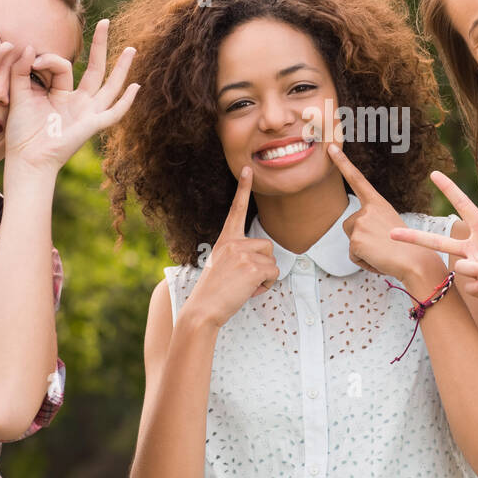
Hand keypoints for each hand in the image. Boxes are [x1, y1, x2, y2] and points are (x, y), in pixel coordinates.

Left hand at [1, 19, 138, 174]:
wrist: (25, 158)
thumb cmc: (21, 132)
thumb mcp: (18, 94)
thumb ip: (21, 70)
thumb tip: (29, 47)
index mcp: (62, 94)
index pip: (65, 66)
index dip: (50, 58)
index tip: (32, 59)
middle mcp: (79, 102)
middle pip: (96, 69)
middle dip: (101, 46)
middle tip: (106, 22)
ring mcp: (88, 113)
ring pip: (110, 87)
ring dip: (121, 68)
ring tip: (131, 49)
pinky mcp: (92, 125)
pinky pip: (113, 113)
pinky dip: (125, 102)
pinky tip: (136, 87)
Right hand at [186, 167, 279, 327]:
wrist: (202, 309)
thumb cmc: (213, 293)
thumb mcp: (223, 266)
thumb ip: (239, 256)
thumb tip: (262, 263)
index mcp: (225, 240)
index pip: (236, 209)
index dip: (243, 188)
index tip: (248, 168)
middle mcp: (234, 242)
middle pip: (268, 246)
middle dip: (263, 265)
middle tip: (242, 280)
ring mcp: (243, 253)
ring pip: (273, 261)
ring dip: (265, 277)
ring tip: (243, 286)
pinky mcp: (253, 266)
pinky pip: (274, 274)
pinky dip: (266, 286)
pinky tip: (248, 291)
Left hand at [327, 144, 440, 282]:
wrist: (416, 261)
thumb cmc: (406, 247)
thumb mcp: (390, 226)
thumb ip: (372, 223)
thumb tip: (359, 238)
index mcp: (378, 202)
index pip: (357, 179)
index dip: (343, 163)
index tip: (331, 147)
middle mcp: (367, 209)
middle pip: (349, 226)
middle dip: (360, 239)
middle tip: (384, 244)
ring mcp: (361, 223)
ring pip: (351, 241)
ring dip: (363, 251)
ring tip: (382, 252)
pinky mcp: (356, 239)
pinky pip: (353, 255)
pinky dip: (364, 262)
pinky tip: (379, 259)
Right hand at [388, 171, 477, 324]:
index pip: (465, 208)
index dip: (450, 190)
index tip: (434, 174)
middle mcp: (476, 249)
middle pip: (440, 242)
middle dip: (415, 238)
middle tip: (390, 234)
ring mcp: (475, 269)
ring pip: (457, 267)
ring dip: (472, 270)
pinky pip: (468, 286)